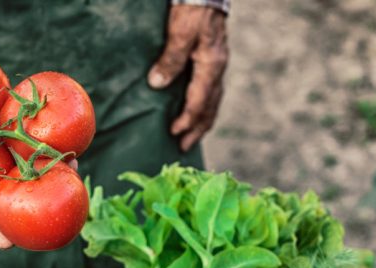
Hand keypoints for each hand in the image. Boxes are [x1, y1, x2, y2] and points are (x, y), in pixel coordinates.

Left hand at [148, 5, 227, 150]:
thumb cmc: (192, 10)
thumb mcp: (180, 33)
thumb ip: (171, 59)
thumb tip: (157, 84)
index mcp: (211, 66)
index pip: (200, 102)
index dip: (187, 120)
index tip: (174, 133)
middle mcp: (217, 68)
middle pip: (210, 107)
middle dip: (198, 129)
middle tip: (184, 147)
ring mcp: (217, 65)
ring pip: (213, 101)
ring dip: (202, 121)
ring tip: (191, 136)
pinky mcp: (212, 61)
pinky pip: (211, 91)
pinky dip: (204, 106)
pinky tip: (196, 111)